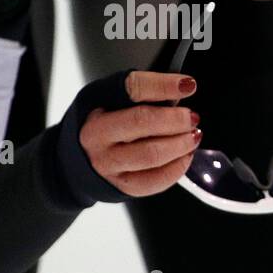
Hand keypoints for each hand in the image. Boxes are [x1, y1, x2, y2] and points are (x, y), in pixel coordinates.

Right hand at [79, 71, 201, 197]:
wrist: (80, 159)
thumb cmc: (102, 122)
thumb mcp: (110, 97)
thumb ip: (142, 91)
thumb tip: (181, 89)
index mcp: (97, 106)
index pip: (133, 90)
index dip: (164, 86)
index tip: (188, 85)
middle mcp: (97, 139)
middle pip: (143, 123)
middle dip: (175, 119)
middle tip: (191, 117)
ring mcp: (109, 167)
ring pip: (152, 155)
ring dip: (181, 144)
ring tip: (193, 135)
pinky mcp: (124, 187)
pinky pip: (156, 180)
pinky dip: (178, 166)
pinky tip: (186, 155)